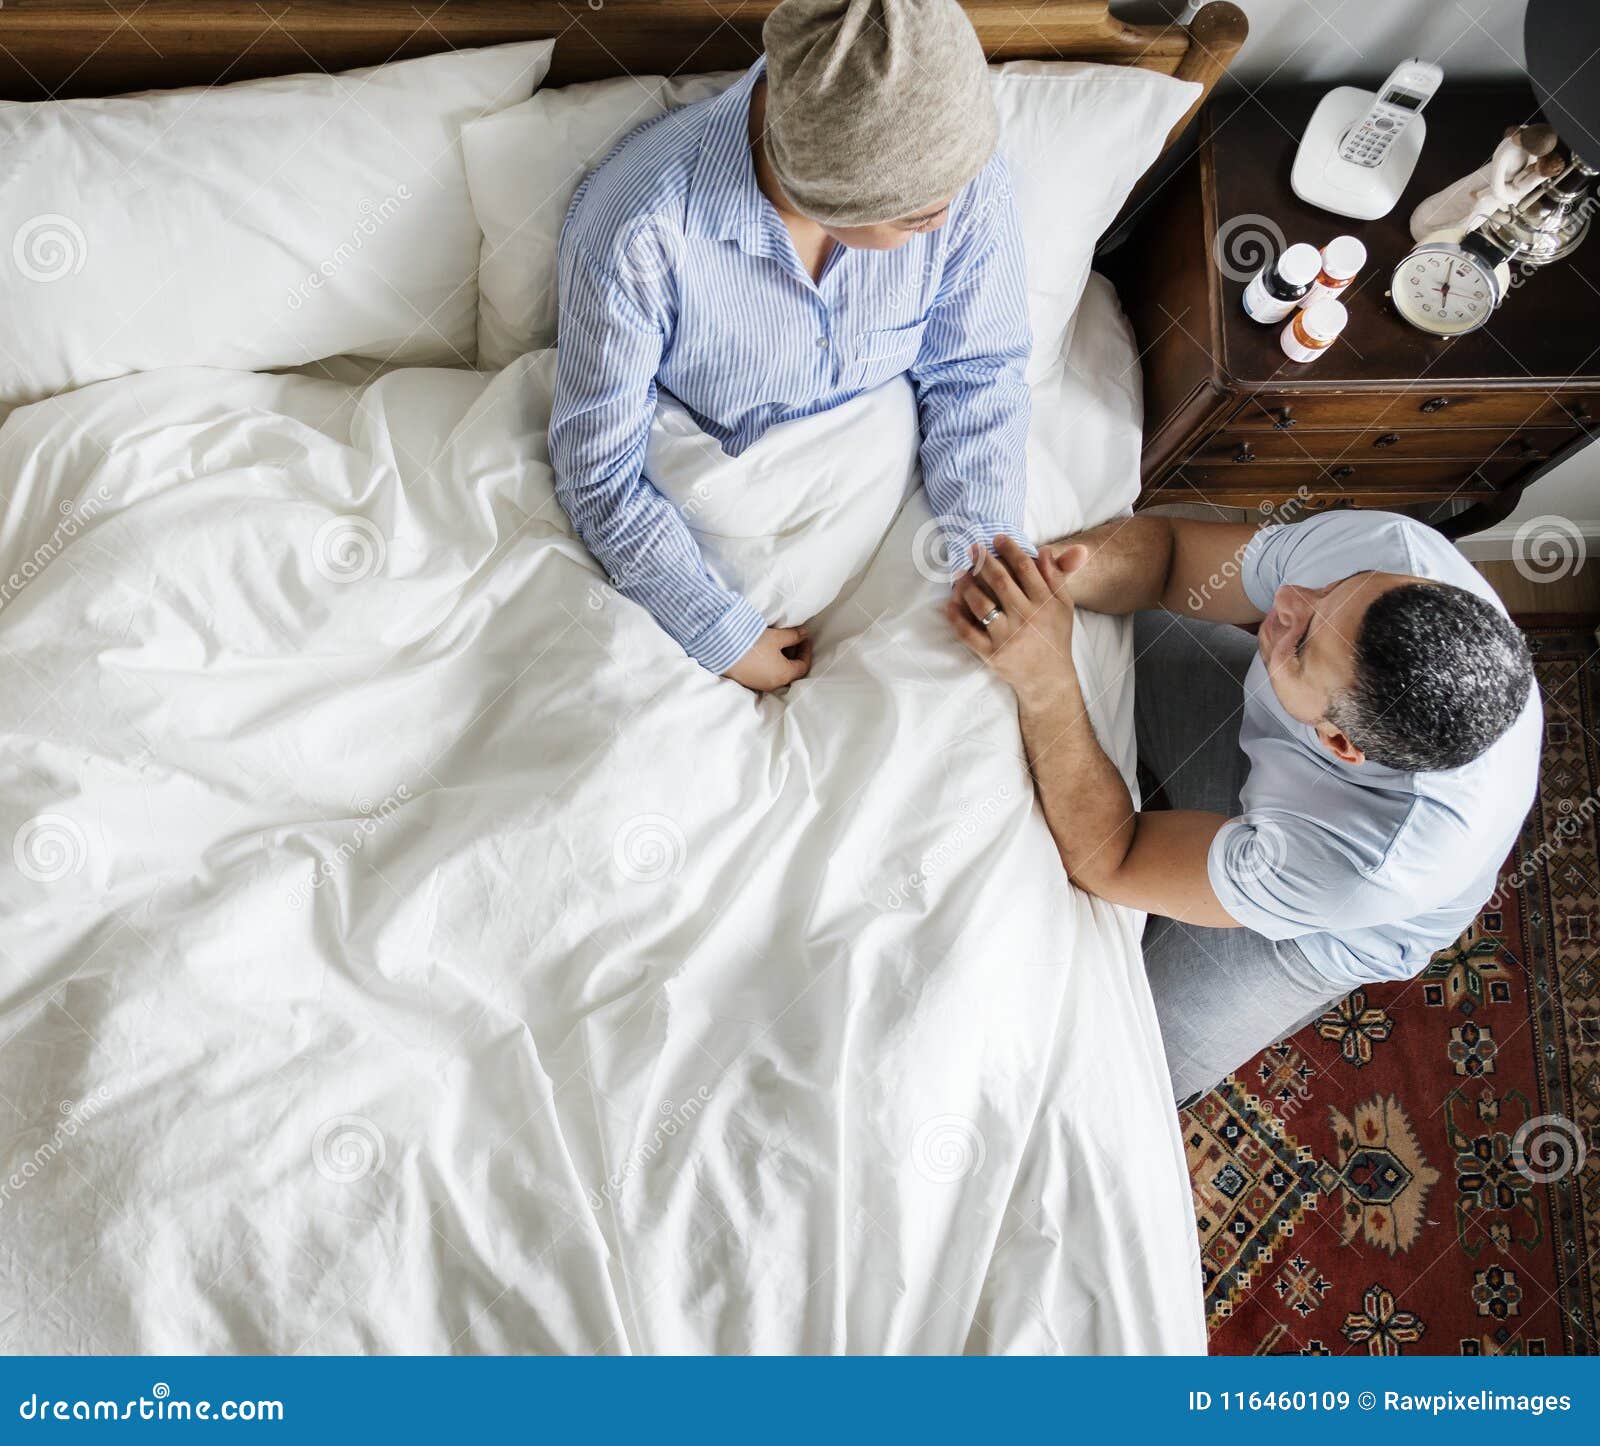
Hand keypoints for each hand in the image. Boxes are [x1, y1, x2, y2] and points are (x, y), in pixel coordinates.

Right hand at [723, 625, 811, 691]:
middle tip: (792, 639)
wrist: (721, 650)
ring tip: (778, 643)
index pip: (803, 666)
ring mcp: (759, 684)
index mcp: (784, 675)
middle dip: (794, 655)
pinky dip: (770, 664)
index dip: (806, 651)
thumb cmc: (752, 644)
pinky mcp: (747, 681)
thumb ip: (794, 636)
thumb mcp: (777, 637)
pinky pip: (765, 674)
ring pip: (777, 673)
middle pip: (791, 672)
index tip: (804, 637)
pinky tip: (764, 651)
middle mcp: (773, 684)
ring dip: (781, 660)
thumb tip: (804, 634)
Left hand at [945, 536, 1087, 704]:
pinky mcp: (992, 654)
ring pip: (981, 604)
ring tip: (959, 574)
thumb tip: (1044, 550)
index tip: (997, 538)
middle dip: (983, 561)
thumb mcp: (1063, 606)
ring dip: (966, 585)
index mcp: (1045, 603)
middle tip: (972, 549)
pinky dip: (956, 618)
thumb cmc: (1055, 637)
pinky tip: (949, 604)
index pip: (1025, 568)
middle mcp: (1026, 618)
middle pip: (1000, 581)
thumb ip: (1055, 577)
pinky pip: (968, 633)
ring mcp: (1008, 637)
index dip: (1010, 550)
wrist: (1048, 678)